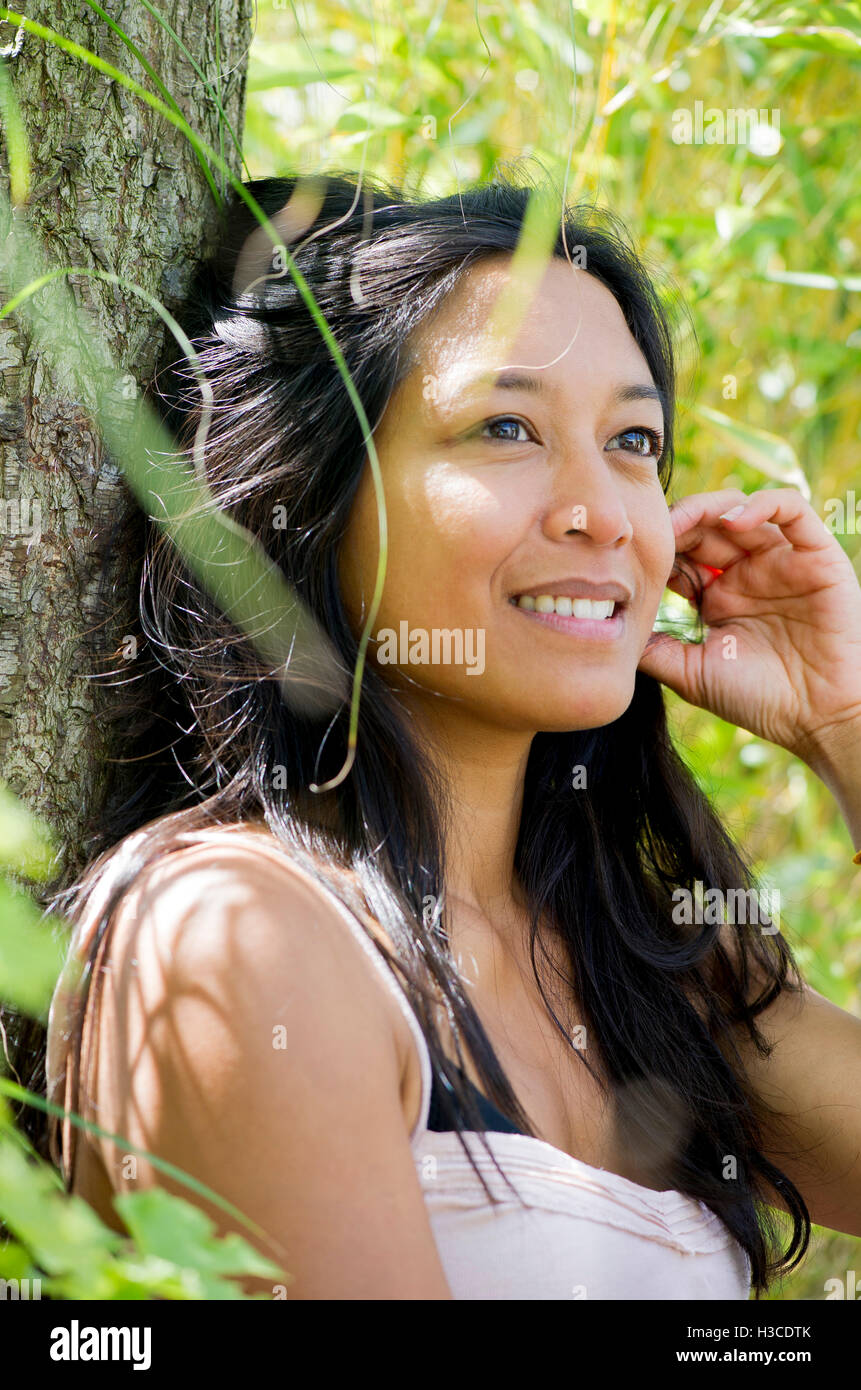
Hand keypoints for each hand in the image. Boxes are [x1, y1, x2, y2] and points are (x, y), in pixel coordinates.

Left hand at [637, 486, 860, 761]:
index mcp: (716, 595)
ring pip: (741, 509)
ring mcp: (781, 561)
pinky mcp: (816, 556)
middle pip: (705, 526)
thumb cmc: (760, 701)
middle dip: (677, 522)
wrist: (818, 720)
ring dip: (710, 507)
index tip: (630, 553)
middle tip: (654, 529)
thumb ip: (651, 649)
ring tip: (685, 521)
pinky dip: (762, 503)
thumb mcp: (690, 673)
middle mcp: (747, 572)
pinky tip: (734, 520)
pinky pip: (791, 509)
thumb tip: (603, 630)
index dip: (658, 546)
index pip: (681, 553)